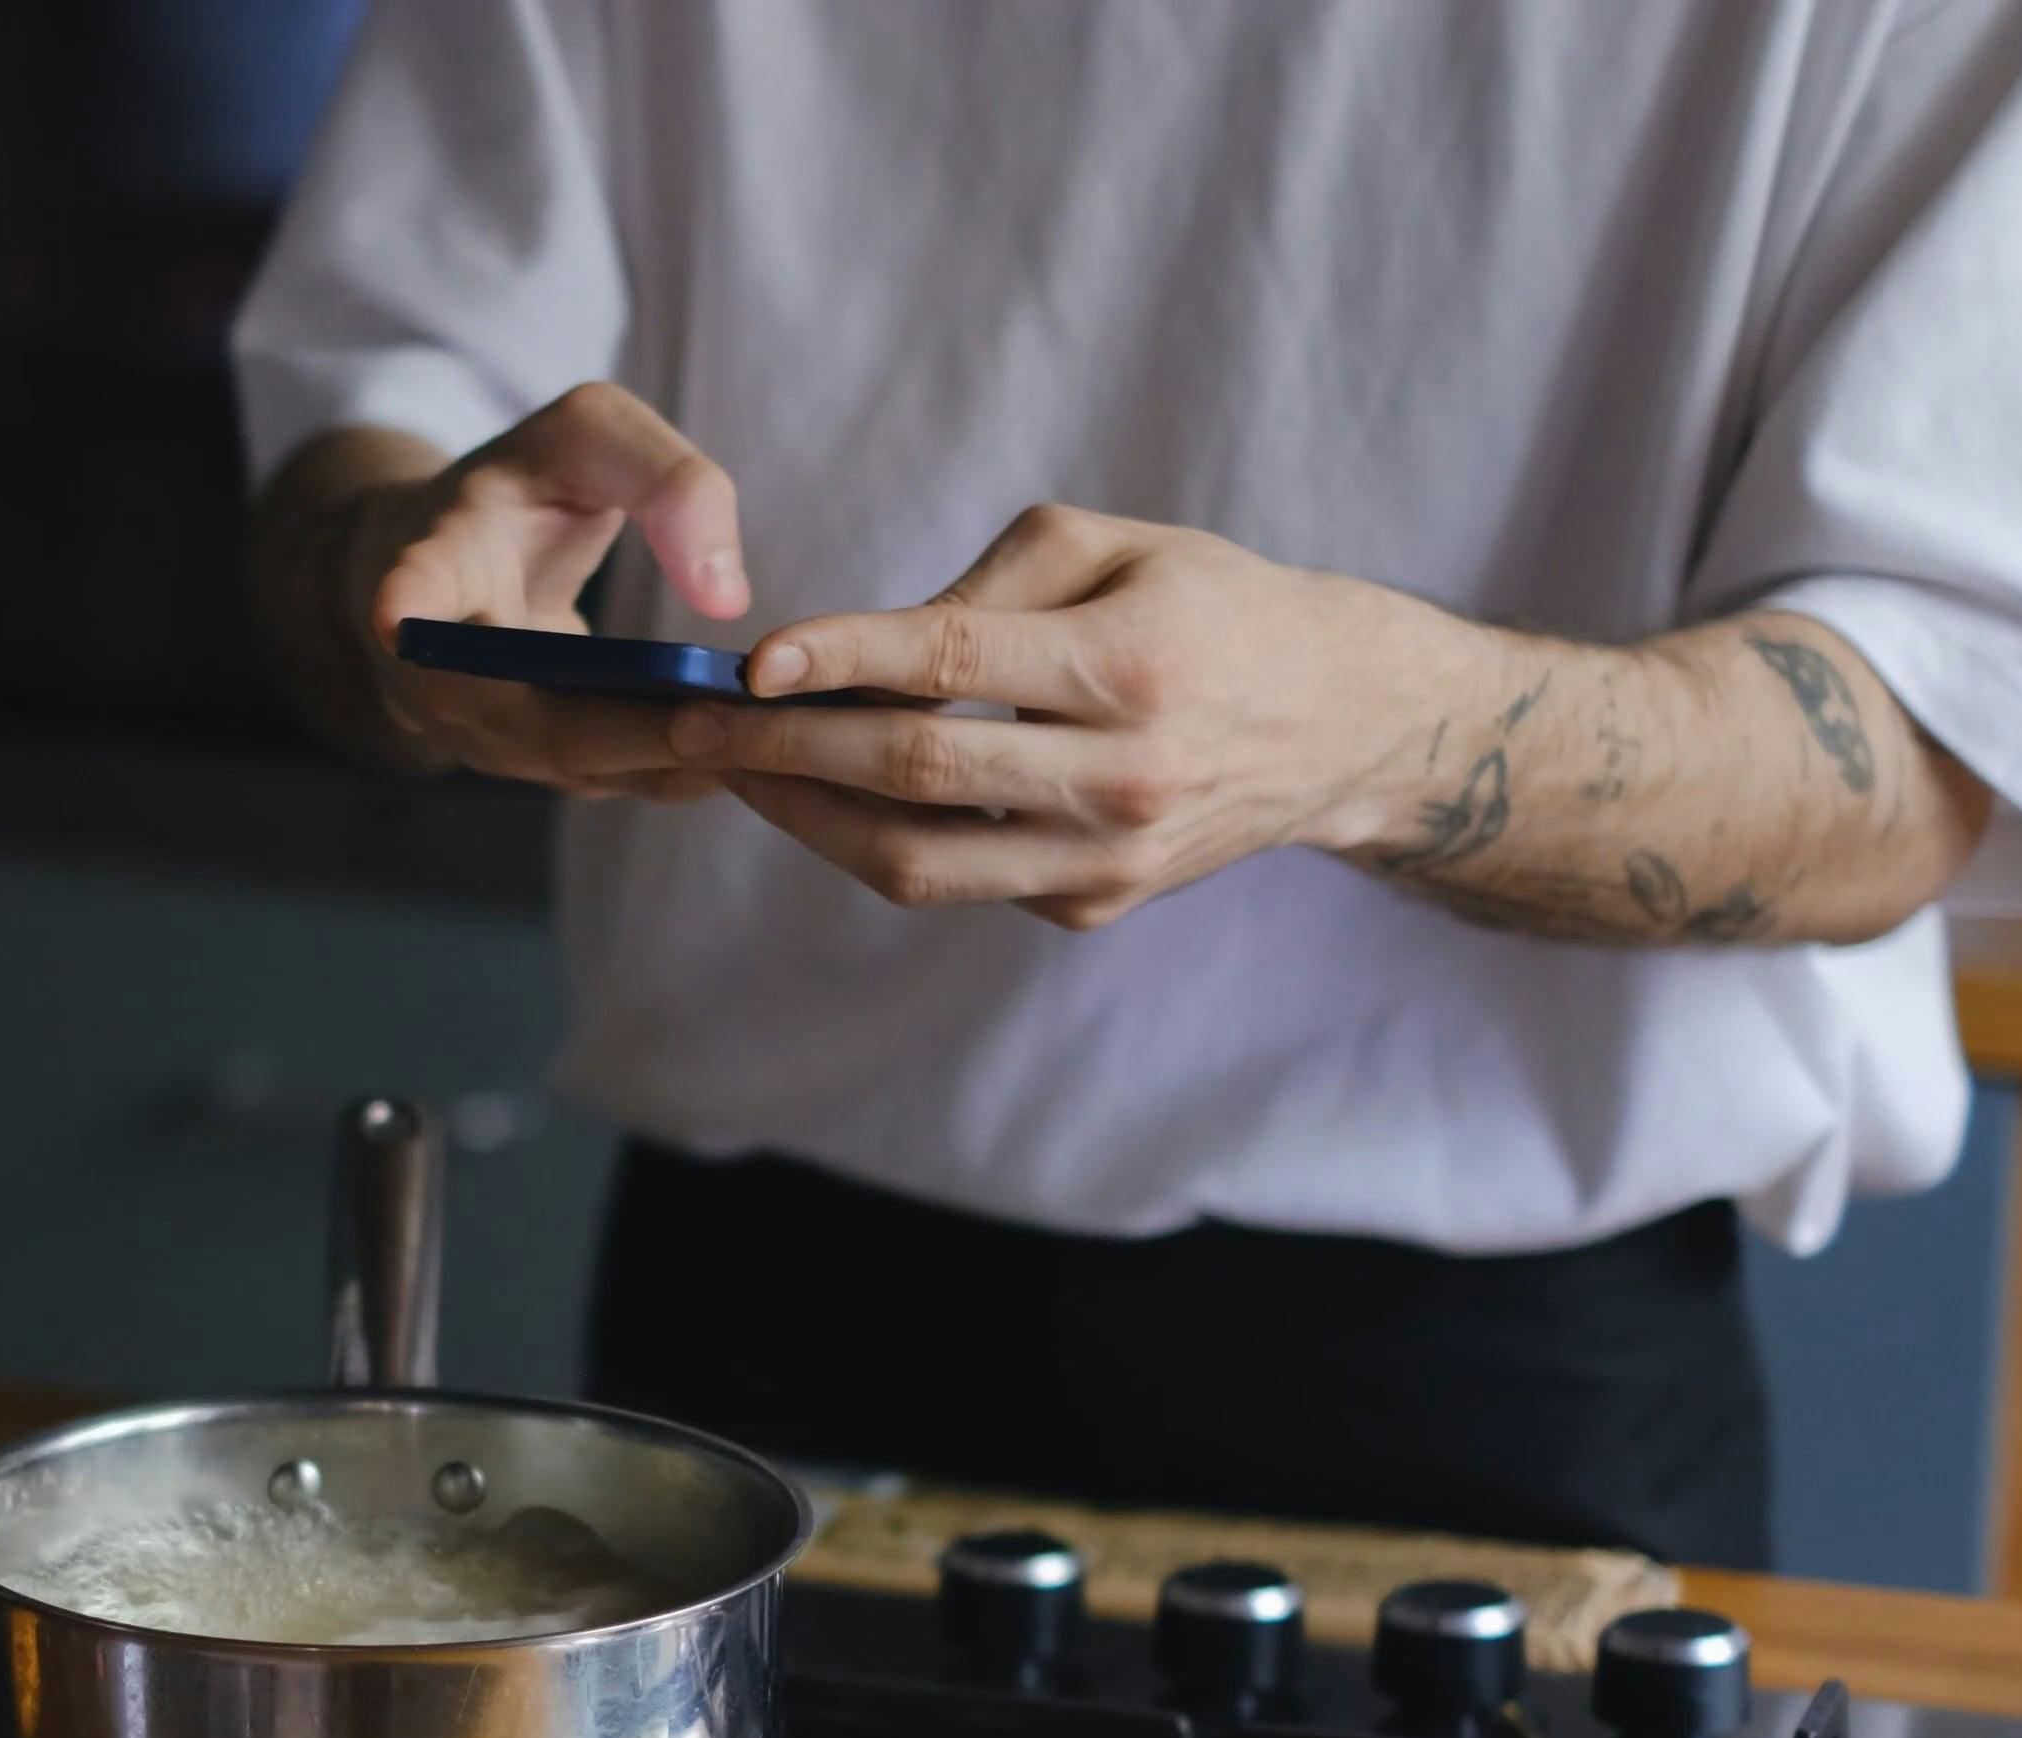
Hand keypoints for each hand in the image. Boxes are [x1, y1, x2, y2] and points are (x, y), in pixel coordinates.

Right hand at [338, 383, 754, 797]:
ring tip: (761, 742)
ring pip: (570, 763)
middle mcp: (436, 661)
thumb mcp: (588, 436)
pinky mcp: (521, 760)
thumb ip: (668, 482)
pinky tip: (750, 755)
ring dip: (662, 760)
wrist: (450, 561)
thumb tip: (725, 598)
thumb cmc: (520, 488)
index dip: (405, 600)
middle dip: (625, 729)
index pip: (413, 581)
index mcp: (435, 558)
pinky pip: (597, 774)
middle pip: (526, 715)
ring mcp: (473, 726)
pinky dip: (671, 768)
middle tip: (721, 721)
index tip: (396, 614)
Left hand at [662, 505, 1501, 925]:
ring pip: (917, 862)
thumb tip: (861, 647)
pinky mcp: (1092, 908)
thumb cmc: (1208, 605)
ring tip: (729, 774)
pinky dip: (876, 842)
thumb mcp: (1116, 546)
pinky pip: (957, 881)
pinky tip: (821, 799)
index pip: (954, 666)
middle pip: (914, 777)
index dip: (841, 662)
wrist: (1334, 724)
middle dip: (783, 754)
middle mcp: (1124, 777)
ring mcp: (1107, 860)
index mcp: (1134, 665)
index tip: (749, 661)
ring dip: (804, 820)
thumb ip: (987, 585)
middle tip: (687, 729)